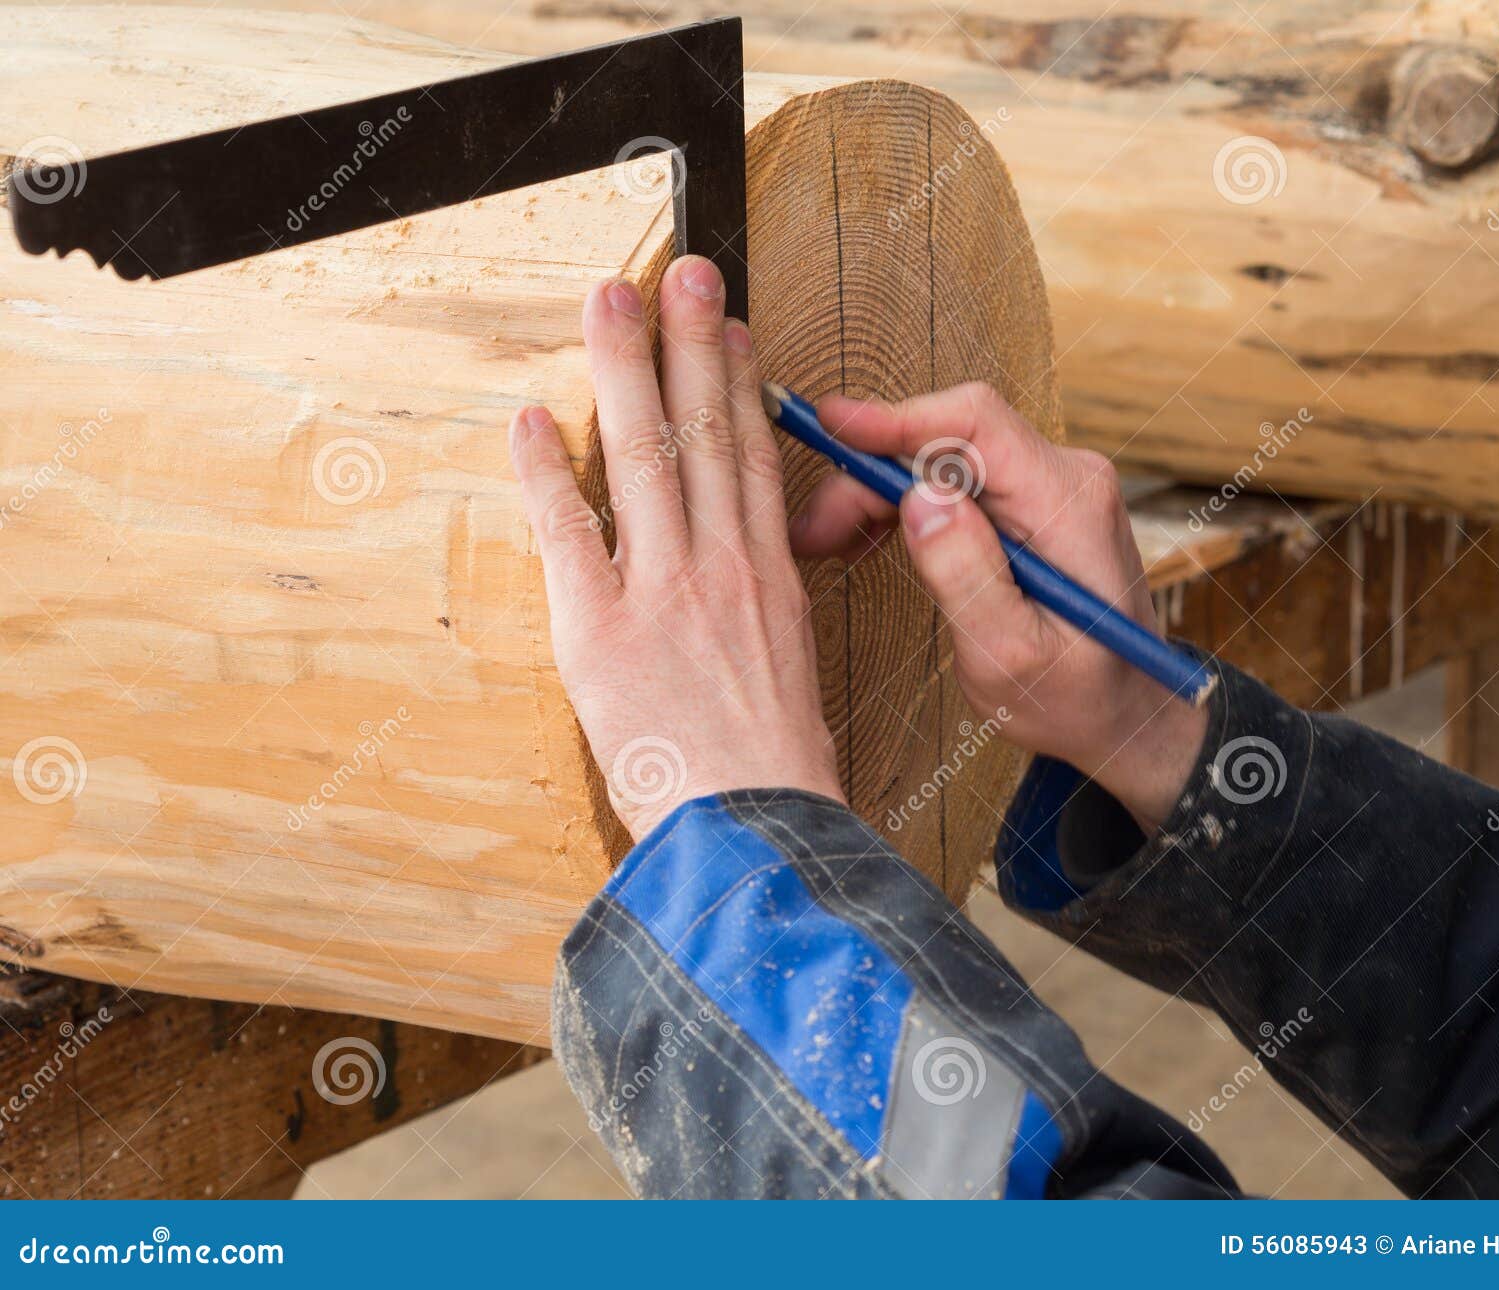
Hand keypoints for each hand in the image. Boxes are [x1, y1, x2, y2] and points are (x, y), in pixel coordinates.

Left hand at [509, 256, 843, 841]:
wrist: (755, 830)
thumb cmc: (778, 774)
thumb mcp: (792, 681)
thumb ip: (762, 624)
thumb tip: (742, 603)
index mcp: (769, 578)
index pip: (750, 458)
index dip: (738, 385)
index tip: (733, 330)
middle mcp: (721, 566)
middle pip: (702, 431)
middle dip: (690, 342)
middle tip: (682, 272)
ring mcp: (661, 588)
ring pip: (642, 454)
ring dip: (623, 370)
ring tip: (612, 302)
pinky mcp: (601, 627)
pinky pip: (569, 530)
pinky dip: (544, 472)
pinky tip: (531, 418)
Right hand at [789, 383, 1204, 831]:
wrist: (1129, 714)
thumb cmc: (1078, 697)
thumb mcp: (1011, 654)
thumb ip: (966, 573)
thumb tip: (919, 495)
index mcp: (1069, 503)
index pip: (975, 423)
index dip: (896, 418)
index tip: (831, 424)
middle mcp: (1066, 478)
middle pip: (948, 441)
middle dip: (871, 473)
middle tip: (812, 529)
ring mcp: (1052, 487)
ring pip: (945, 460)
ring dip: (881, 492)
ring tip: (828, 540)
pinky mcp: (1035, 504)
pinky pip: (960, 482)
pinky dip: (908, 504)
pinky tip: (868, 538)